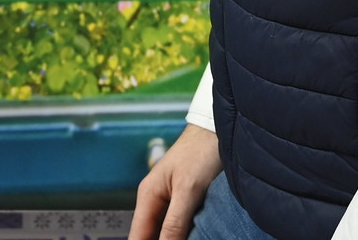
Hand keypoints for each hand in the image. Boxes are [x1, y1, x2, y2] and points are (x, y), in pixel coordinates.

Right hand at [131, 124, 221, 239]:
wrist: (220, 128)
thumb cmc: (201, 151)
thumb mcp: (188, 190)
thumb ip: (174, 223)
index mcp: (148, 197)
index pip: (137, 238)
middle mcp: (156, 201)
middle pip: (150, 237)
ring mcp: (171, 202)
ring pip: (166, 234)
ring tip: (194, 239)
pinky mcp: (187, 201)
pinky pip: (180, 227)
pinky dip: (185, 236)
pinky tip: (197, 238)